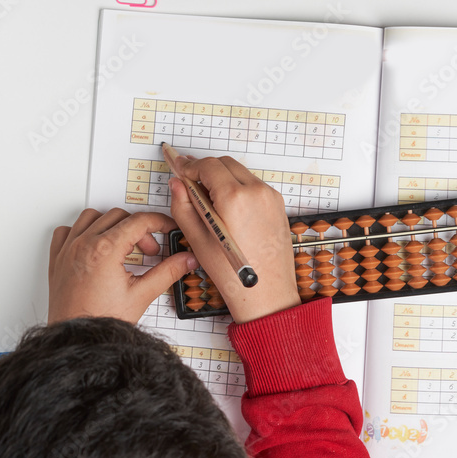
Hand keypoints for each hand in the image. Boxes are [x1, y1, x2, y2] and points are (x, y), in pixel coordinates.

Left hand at [48, 208, 197, 323]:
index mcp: (105, 250)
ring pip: (91, 217)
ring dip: (110, 225)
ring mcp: (67, 250)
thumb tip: (186, 260)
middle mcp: (84, 245)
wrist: (79, 341)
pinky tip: (94, 245)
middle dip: (139, 230)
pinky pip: (66, 231)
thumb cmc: (102, 321)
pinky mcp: (57, 260)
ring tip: (122, 245)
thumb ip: (168, 272)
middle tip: (149, 250)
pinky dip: (82, 231)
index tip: (167, 228)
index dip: (159, 222)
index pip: (138, 221)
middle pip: (118, 217)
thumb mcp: (142, 295)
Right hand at [168, 155, 298, 322]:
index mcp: (236, 198)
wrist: (267, 293)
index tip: (178, 167)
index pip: (208, 165)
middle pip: (225, 164)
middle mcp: (257, 192)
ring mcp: (271, 198)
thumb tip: (178, 185)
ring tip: (207, 199)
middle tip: (189, 183)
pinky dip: (238, 187)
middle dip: (205, 169)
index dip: (189, 165)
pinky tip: (227, 208)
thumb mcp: (198, 239)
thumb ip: (184, 206)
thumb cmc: (235, 274)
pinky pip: (254, 185)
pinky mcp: (278, 206)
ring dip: (222, 178)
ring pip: (241, 172)